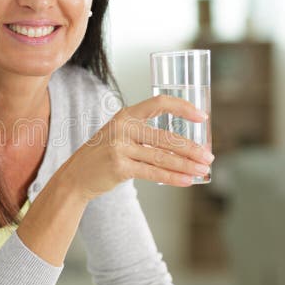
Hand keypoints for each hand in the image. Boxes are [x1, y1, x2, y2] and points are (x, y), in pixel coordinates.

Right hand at [59, 94, 213, 201]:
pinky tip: (187, 181)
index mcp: (126, 115)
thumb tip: (184, 147)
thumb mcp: (121, 136)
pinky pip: (153, 173)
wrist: (77, 176)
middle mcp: (123, 128)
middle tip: (208, 157)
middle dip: (191, 148)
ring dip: (186, 165)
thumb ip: (146, 136)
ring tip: (202, 170)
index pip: (159, 103)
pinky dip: (172, 177)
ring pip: (162, 157)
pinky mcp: (119, 167)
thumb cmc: (104, 155)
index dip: (183, 107)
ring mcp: (120, 147)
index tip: (202, 117)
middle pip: (165, 136)